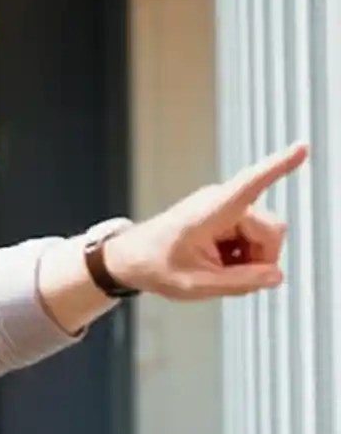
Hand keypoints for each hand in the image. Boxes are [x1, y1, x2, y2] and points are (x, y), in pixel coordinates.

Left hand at [103, 142, 308, 299]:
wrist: (132, 258)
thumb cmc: (155, 265)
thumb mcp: (195, 284)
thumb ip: (239, 283)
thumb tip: (275, 276)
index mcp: (212, 211)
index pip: (250, 185)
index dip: (278, 167)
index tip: (301, 149)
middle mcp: (222, 201)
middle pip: (271, 231)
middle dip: (260, 259)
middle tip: (227, 277)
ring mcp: (226, 207)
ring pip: (264, 237)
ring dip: (248, 259)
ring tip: (214, 267)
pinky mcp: (228, 215)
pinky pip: (253, 238)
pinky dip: (241, 256)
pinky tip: (216, 262)